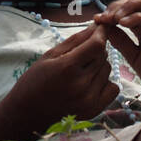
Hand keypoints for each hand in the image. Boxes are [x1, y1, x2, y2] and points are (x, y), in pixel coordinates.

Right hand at [0, 23, 118, 136]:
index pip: (97, 45)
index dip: (101, 33)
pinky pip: (113, 88)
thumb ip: (75, 40)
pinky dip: (105, 82)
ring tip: (80, 70)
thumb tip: (95, 27)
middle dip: (95, 50)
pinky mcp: (94, 110)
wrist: (27, 114)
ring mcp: (89, 100)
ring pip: (107, 70)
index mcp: (67, 68)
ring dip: (98, 65)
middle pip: (103, 56)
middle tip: (80, 54)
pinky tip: (90, 83)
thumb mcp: (49, 55)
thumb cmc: (34, 81)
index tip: (100, 28)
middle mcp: (81, 85)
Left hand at [94, 0, 140, 102]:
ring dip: (129, 6)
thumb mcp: (134, 57)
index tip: (96, 19)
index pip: (131, 8)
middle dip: (118, 5)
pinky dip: (138, 17)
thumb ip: (122, 41)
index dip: (112, 10)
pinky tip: (123, 23)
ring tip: (113, 18)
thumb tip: (104, 27)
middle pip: (139, 0)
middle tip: (103, 17)